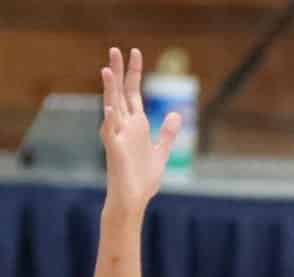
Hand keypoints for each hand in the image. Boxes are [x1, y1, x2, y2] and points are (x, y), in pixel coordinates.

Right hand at [99, 48, 179, 211]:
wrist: (133, 200)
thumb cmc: (143, 178)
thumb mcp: (161, 152)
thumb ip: (168, 133)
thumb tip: (176, 114)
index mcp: (137, 125)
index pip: (133, 92)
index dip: (134, 72)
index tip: (135, 52)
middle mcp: (125, 126)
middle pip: (120, 93)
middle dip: (119, 72)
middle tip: (114, 49)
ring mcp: (117, 137)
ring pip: (112, 107)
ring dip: (109, 89)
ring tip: (107, 69)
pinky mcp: (114, 150)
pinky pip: (110, 132)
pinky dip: (110, 120)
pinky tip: (110, 107)